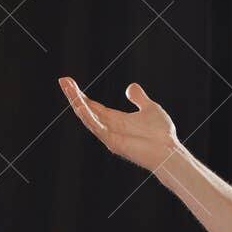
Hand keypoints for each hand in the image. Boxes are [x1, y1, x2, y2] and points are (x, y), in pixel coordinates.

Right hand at [58, 77, 179, 173]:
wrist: (169, 151)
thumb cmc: (161, 135)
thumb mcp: (149, 108)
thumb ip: (139, 98)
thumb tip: (131, 86)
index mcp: (115, 120)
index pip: (93, 106)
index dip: (81, 95)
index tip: (69, 82)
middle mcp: (109, 127)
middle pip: (86, 109)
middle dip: (74, 95)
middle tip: (62, 80)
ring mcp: (109, 135)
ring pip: (87, 117)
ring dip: (76, 101)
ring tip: (67, 86)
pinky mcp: (112, 142)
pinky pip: (96, 127)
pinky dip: (87, 116)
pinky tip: (80, 104)